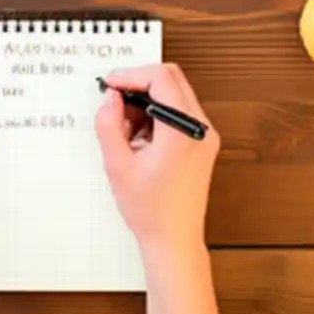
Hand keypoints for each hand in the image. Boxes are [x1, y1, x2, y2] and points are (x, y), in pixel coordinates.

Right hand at [95, 63, 219, 253]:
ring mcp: (205, 136)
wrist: (174, 238)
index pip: (160, 78)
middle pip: (171, 79)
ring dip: (148, 100)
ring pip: (176, 93)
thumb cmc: (151, 211)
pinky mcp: (203, 143)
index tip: (111, 84)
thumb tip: (110, 99)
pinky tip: (140, 138)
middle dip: (139, 84)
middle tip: (115, 100)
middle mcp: (200, 129)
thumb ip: (109, 125)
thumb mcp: (117, 165)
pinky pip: (180, 112)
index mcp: (182, 131)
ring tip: (126, 129)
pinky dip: (157, 114)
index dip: (130, 75)